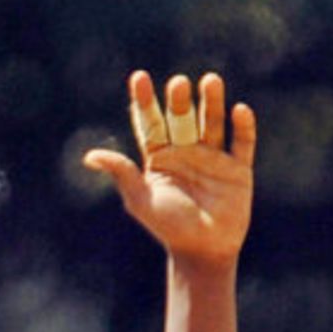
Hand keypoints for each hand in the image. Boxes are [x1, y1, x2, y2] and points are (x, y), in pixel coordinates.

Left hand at [84, 71, 254, 268]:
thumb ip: (122, 174)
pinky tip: (239, 110)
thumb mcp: (141, 200)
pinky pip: (242, 143)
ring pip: (213, 122)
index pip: (151, 123)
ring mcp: (213, 158)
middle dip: (179, 101)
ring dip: (212, 102)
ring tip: (209, 80)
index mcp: (160, 158)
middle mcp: (186, 152)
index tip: (139, 78)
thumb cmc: (168, 228)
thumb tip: (89, 156)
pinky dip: (243, 127)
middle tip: (177, 84)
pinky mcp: (238, 169)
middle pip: (182, 117)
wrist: (202, 253)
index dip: (144, 102)